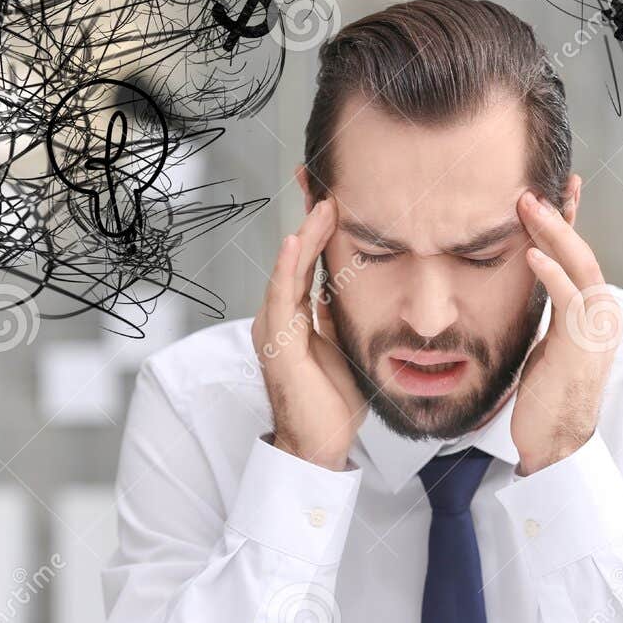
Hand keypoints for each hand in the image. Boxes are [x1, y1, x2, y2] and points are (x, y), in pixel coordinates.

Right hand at [251, 197, 366, 470]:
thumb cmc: (331, 401)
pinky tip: (295, 243)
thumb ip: (339, 314)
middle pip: (294, 257)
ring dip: (305, 236)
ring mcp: (274, 330)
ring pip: (288, 272)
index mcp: (295, 316)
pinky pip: (281, 300)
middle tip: (317, 178)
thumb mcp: (343, 344)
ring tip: (321, 204)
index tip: (331, 192)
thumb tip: (348, 284)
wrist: (320, 445)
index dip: (318, 227)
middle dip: (308, 218)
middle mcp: (278, 317)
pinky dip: (287, 269)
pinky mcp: (277, 346)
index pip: (307, 261)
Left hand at [511, 188, 621, 475]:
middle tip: (529, 189)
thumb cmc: (546, 393)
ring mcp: (597, 329)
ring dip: (553, 234)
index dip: (569, 219)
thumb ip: (549, 310)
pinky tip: (531, 253)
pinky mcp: (582, 345)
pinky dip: (551, 273)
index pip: (580, 255)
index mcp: (594, 311)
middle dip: (558, 216)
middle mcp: (602, 314)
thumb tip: (530, 280)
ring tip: (527, 208)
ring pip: (580, 267)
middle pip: (583, 252)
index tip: (556, 187)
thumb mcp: (547, 339)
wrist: (556, 440)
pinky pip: (569, 300)